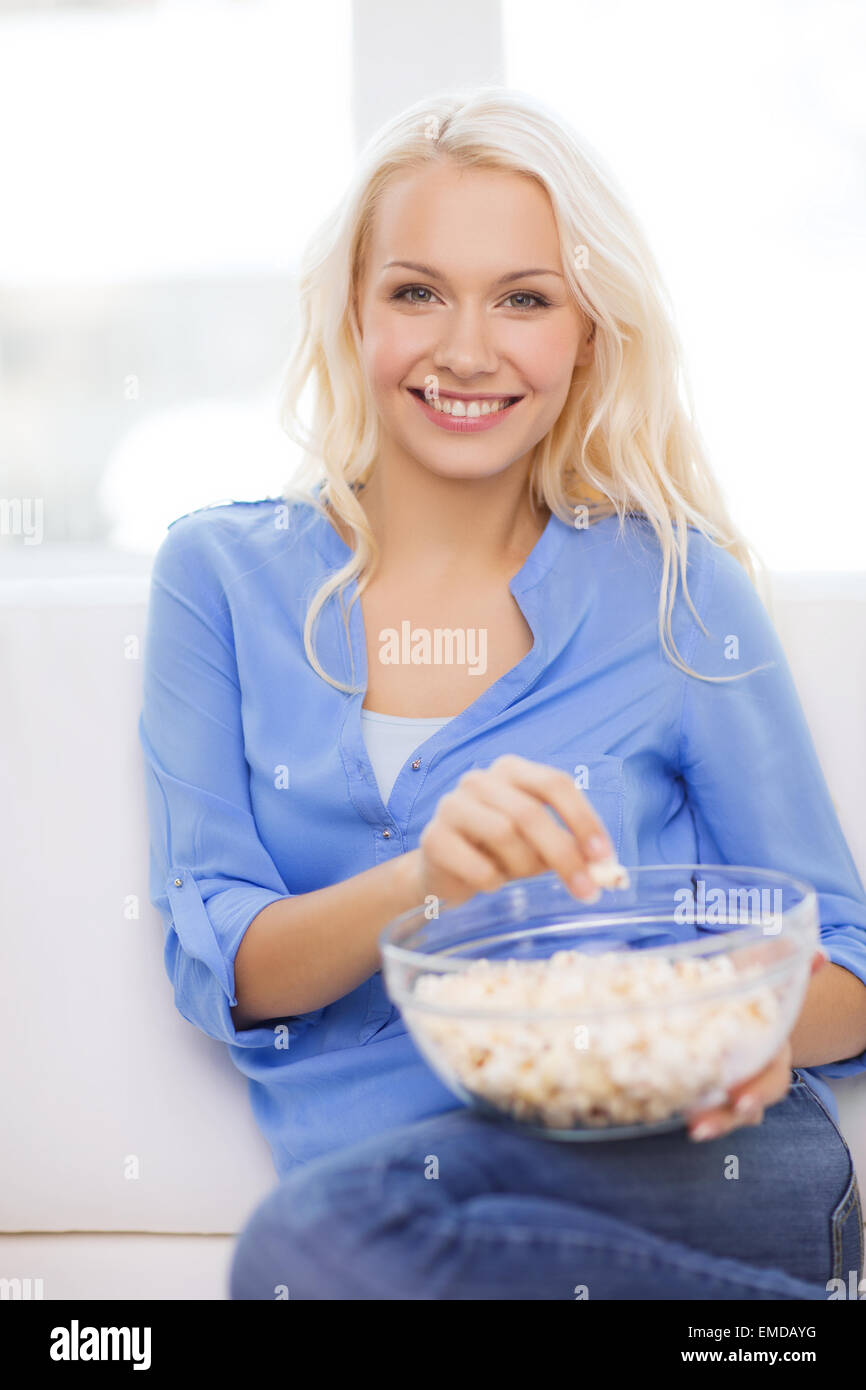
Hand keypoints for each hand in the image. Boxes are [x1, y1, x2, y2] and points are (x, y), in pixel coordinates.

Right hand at [417, 753, 617, 908]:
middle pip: (531, 812)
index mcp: (512, 770)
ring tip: (517, 877)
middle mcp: (480, 780)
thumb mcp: (539, 845)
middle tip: (586, 890)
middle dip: (564, 855)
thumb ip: (570, 847)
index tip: (604, 857)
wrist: (443, 873)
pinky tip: (490, 883)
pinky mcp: (433, 837)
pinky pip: (477, 866)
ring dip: (522, 866)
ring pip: (504, 834)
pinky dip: (494, 881)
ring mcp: (452, 805)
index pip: (555, 784)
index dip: (583, 819)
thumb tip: (604, 868)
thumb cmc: (499, 853)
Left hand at [686, 948, 828, 1140]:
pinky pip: (691, 1101)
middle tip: (699, 1127)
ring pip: (719, 1111)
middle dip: (723, 1119)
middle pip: (742, 1107)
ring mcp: (724, 1083)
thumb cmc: (752, 988)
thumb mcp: (766, 973)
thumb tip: (817, 953)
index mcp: (770, 1052)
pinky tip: (655, 1108)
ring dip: (704, 1121)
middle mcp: (749, 1074)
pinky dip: (675, 1106)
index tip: (741, 1100)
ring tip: (685, 1126)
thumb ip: (788, 964)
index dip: (758, 1092)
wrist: (738, 999)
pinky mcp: (697, 1082)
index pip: (771, 1080)